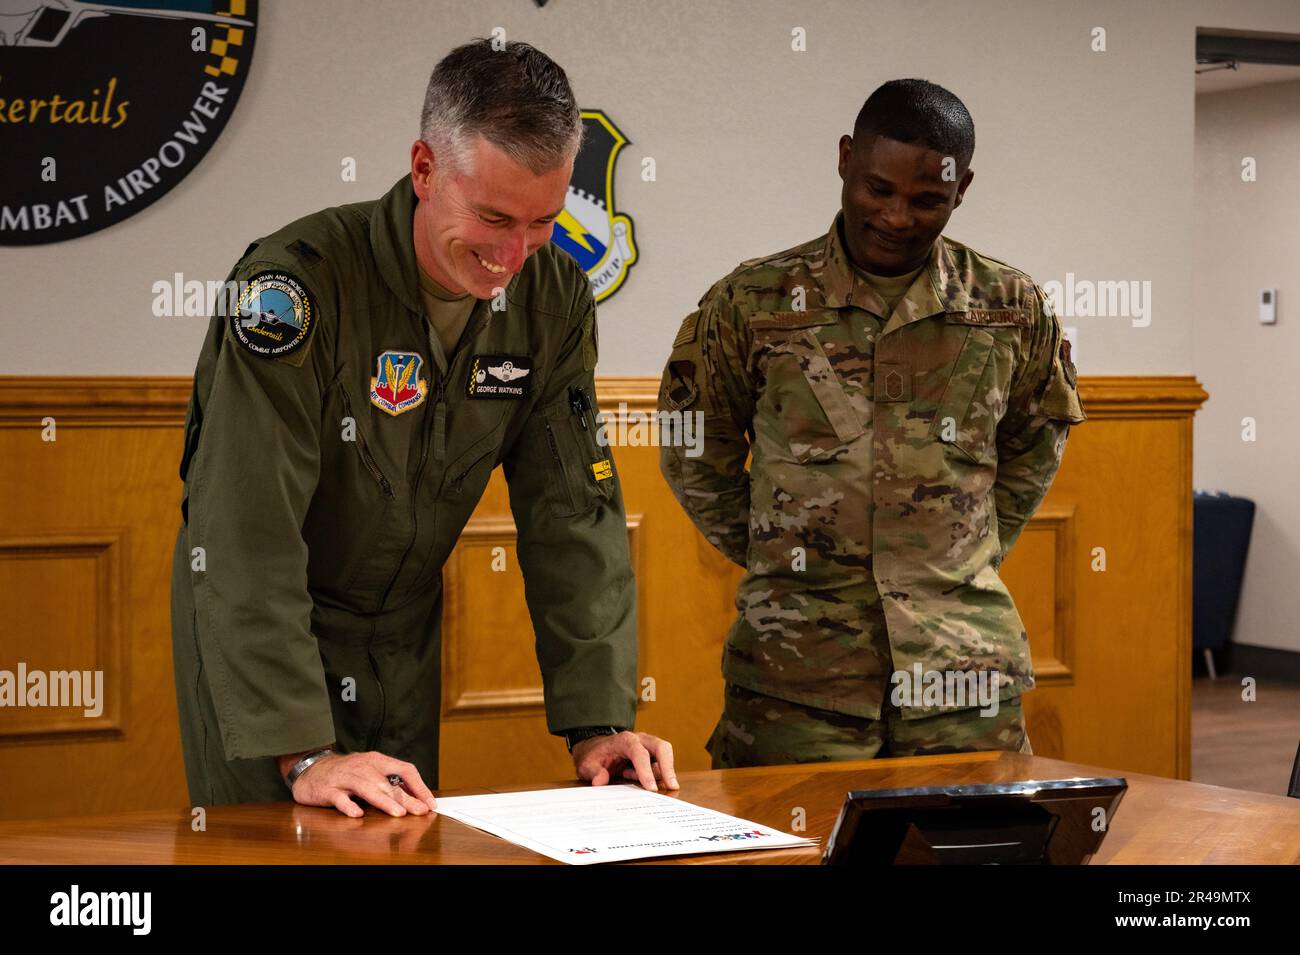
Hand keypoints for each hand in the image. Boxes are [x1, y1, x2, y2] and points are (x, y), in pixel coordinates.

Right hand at [279, 750, 436, 817]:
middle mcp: (363, 766)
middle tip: (420, 811)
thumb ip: (389, 782)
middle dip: (406, 798)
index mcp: (377, 760)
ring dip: (384, 801)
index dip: (419, 785)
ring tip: (398, 813)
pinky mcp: (328, 790)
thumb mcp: (370, 771)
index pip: (404, 769)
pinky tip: (357, 814)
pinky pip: (340, 798)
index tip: (429, 802)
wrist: (311, 770)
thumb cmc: (346, 773)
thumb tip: (416, 798)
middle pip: (388, 783)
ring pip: (367, 789)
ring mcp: (345, 778)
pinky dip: (349, 806)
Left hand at [572, 731, 678, 791]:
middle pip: (661, 748)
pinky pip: (661, 764)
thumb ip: (594, 772)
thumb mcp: (587, 765)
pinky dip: (658, 775)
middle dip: (668, 767)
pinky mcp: (652, 755)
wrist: (595, 749)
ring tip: (644, 781)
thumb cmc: (594, 756)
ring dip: (660, 773)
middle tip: (672, 786)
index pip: (639, 753)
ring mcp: (648, 746)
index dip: (646, 771)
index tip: (651, 789)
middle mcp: (640, 739)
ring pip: (665, 756)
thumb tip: (600, 781)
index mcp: (624, 740)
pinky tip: (642, 780)